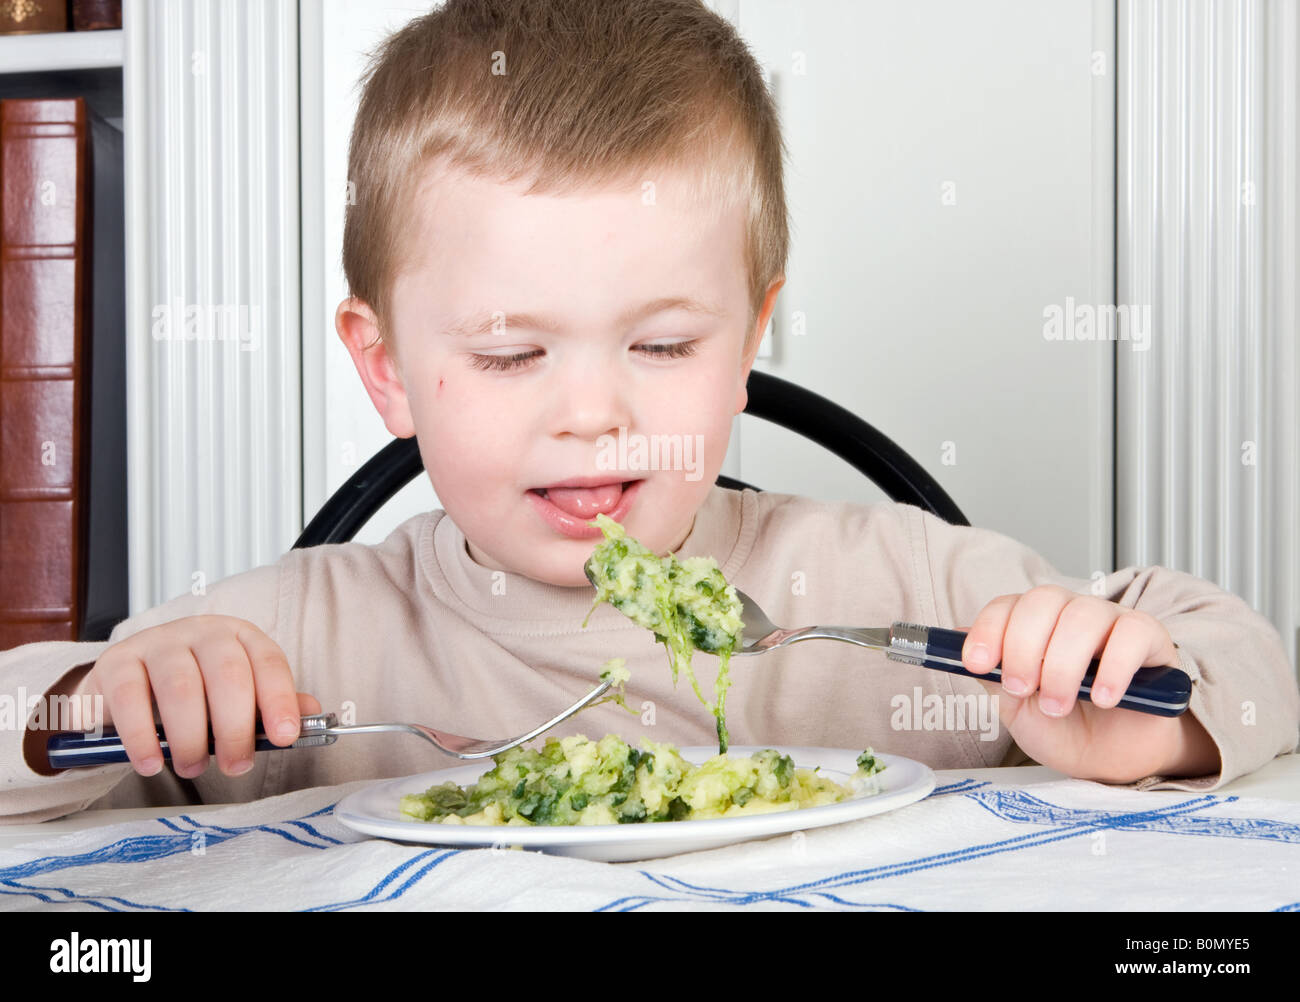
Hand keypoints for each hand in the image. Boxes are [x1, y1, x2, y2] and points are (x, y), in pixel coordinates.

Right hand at [69, 615, 320, 778]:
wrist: (125, 689)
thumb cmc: (193, 695)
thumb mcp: (235, 698)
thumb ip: (269, 706)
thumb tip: (310, 713)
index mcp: (239, 637)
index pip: (267, 661)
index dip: (279, 699)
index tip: (285, 737)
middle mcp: (200, 632)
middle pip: (227, 674)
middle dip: (235, 728)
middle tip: (235, 765)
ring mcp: (157, 643)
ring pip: (180, 687)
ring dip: (191, 737)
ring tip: (193, 767)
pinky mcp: (116, 663)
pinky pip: (129, 699)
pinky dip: (142, 737)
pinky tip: (151, 762)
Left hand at [960, 586, 1213, 782]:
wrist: (1115, 759)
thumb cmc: (1066, 729)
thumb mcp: (1018, 710)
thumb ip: (992, 676)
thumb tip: (958, 638)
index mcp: (1034, 625)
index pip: (1007, 605)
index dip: (988, 629)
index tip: (976, 663)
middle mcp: (1070, 614)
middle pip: (1043, 600)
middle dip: (1023, 646)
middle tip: (1021, 689)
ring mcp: (1111, 622)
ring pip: (1084, 615)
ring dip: (1063, 664)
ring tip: (1058, 704)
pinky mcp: (1150, 639)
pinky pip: (1132, 633)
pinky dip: (1115, 666)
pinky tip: (1104, 697)